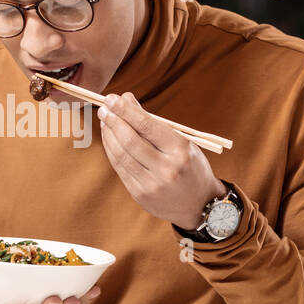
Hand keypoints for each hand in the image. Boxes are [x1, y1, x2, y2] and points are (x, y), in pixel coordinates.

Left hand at [97, 92, 226, 230]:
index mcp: (180, 150)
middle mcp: (166, 168)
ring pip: (121, 154)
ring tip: (104, 120)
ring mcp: (151, 184)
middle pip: (130, 140)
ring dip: (108, 134)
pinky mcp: (140, 194)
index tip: (113, 98)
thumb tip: (126, 100)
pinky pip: (120, 168)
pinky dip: (111, 150)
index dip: (126, 111)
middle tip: (104, 107)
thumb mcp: (182, 142)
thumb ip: (154, 123)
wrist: (199, 204)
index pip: (147, 126)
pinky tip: (108, 138)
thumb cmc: (190, 166)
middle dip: (114, 120)